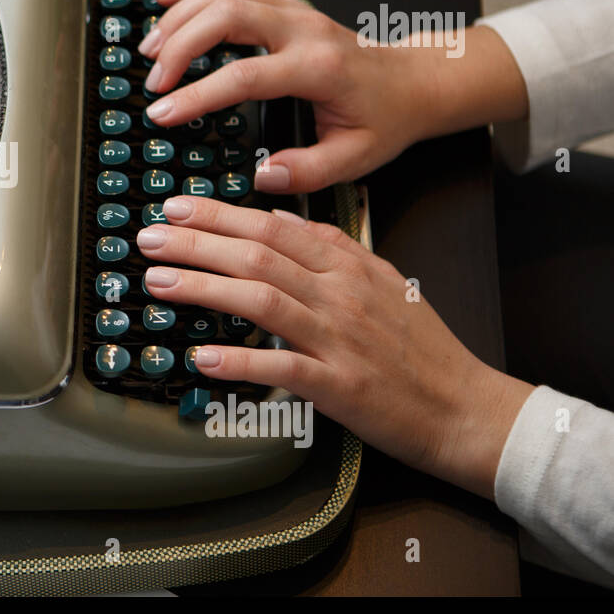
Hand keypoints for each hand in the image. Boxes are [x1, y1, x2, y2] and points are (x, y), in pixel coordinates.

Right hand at [135, 0, 528, 193]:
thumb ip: (309, 171)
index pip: (245, 74)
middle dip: (180, 44)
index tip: (163, 113)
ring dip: (181, 13)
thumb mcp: (357, 158)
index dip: (198, 94)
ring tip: (149, 47)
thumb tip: (263, 174)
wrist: (412, 81)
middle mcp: (303, 29)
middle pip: (228, 14)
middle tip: (153, 81)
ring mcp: (293, 9)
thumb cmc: (384, 119)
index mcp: (318, 68)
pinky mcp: (283, 3)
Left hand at [136, 196, 533, 498]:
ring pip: (262, 301)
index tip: (177, 207)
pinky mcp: (339, 385)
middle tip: (150, 237)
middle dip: (196, 243)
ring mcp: (339, 339)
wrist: (463, 406)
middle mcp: (340, 295)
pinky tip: (203, 355)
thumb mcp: (383, 281)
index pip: (273, 227)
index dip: (220, 214)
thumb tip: (284, 218)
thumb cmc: (420, 349)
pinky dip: (241, 360)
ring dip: (204, 289)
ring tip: (159, 282)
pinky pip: (282, 368)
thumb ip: (333, 248)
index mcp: (348, 266)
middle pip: (257, 256)